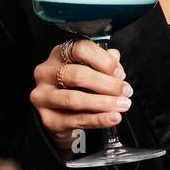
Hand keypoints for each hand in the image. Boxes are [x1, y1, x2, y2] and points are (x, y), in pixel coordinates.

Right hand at [30, 39, 131, 154]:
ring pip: (75, 99)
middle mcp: (46, 73)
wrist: (60, 117)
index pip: (80, 49)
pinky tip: (113, 117)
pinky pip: (76, 120)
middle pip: (78, 75)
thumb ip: (102, 62)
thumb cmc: (75, 88)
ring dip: (104, 102)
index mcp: (58, 55)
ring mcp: (43, 96)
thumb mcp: (88, 70)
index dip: (103, 61)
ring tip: (122, 105)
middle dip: (107, 84)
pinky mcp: (48, 119)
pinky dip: (98, 119)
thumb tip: (115, 58)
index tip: (119, 73)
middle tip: (125, 91)